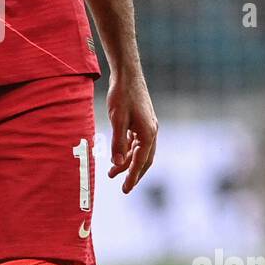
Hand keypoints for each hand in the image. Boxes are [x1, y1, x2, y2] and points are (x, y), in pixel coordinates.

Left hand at [106, 69, 157, 192]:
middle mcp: (152, 131)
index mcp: (148, 133)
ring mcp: (149, 125)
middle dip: (133, 173)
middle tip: (122, 186)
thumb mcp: (117, 119)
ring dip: (128, 161)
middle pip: (145, 159)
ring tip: (112, 171)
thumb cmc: (122, 95)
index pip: (141, 161)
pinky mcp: (143, 121)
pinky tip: (120, 153)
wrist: (127, 74)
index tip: (125, 189)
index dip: (133, 176)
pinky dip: (129, 150)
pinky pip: (138, 141)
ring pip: (141, 150)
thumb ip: (118, 142)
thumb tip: (118, 162)